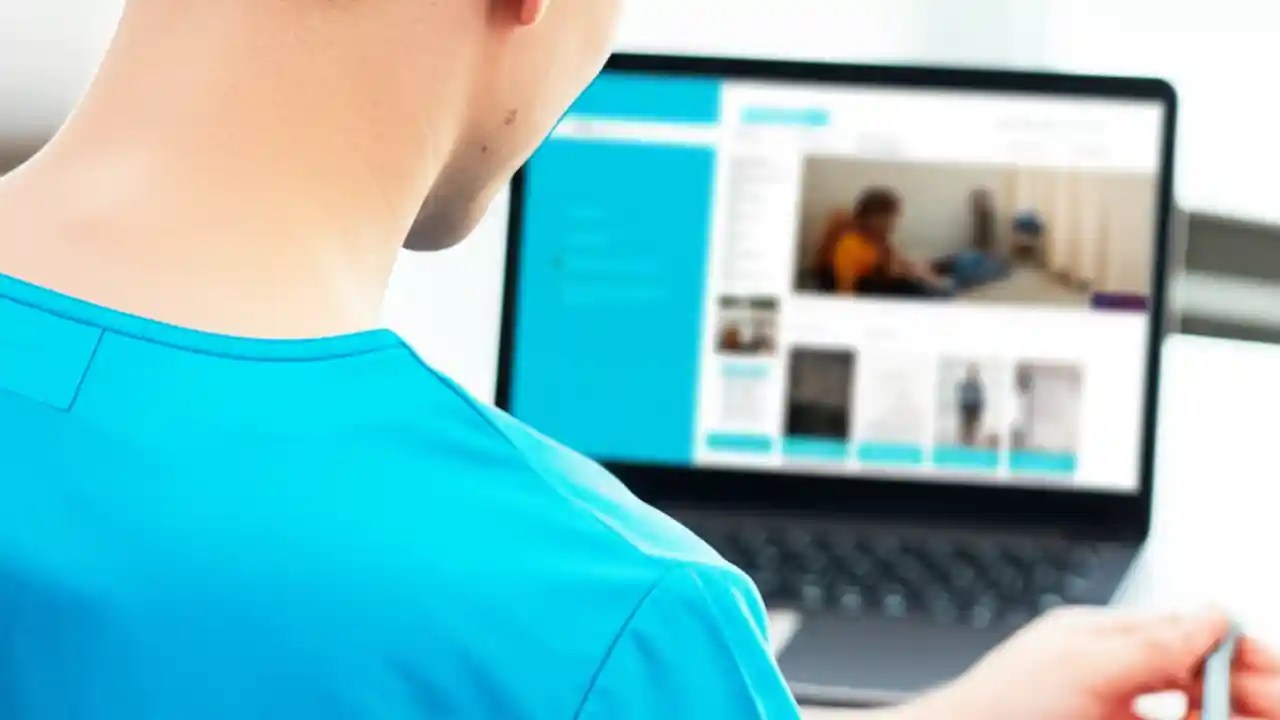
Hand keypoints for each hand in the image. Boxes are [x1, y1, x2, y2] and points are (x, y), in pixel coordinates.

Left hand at [897, 607, 1279, 719]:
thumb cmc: (997, 709)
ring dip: (1220, 707)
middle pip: (1196, 677)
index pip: (1191, 636)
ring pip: (1181, 707)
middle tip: (1276, 703)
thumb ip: (1152, 645)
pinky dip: (1187, 716)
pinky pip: (1158, 718)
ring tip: (1260, 708)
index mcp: (1103, 640)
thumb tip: (1216, 616)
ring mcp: (1106, 709)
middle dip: (1244, 691)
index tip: (1276, 679)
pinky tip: (1200, 716)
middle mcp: (1109, 674)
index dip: (1240, 655)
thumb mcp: (1083, 667)